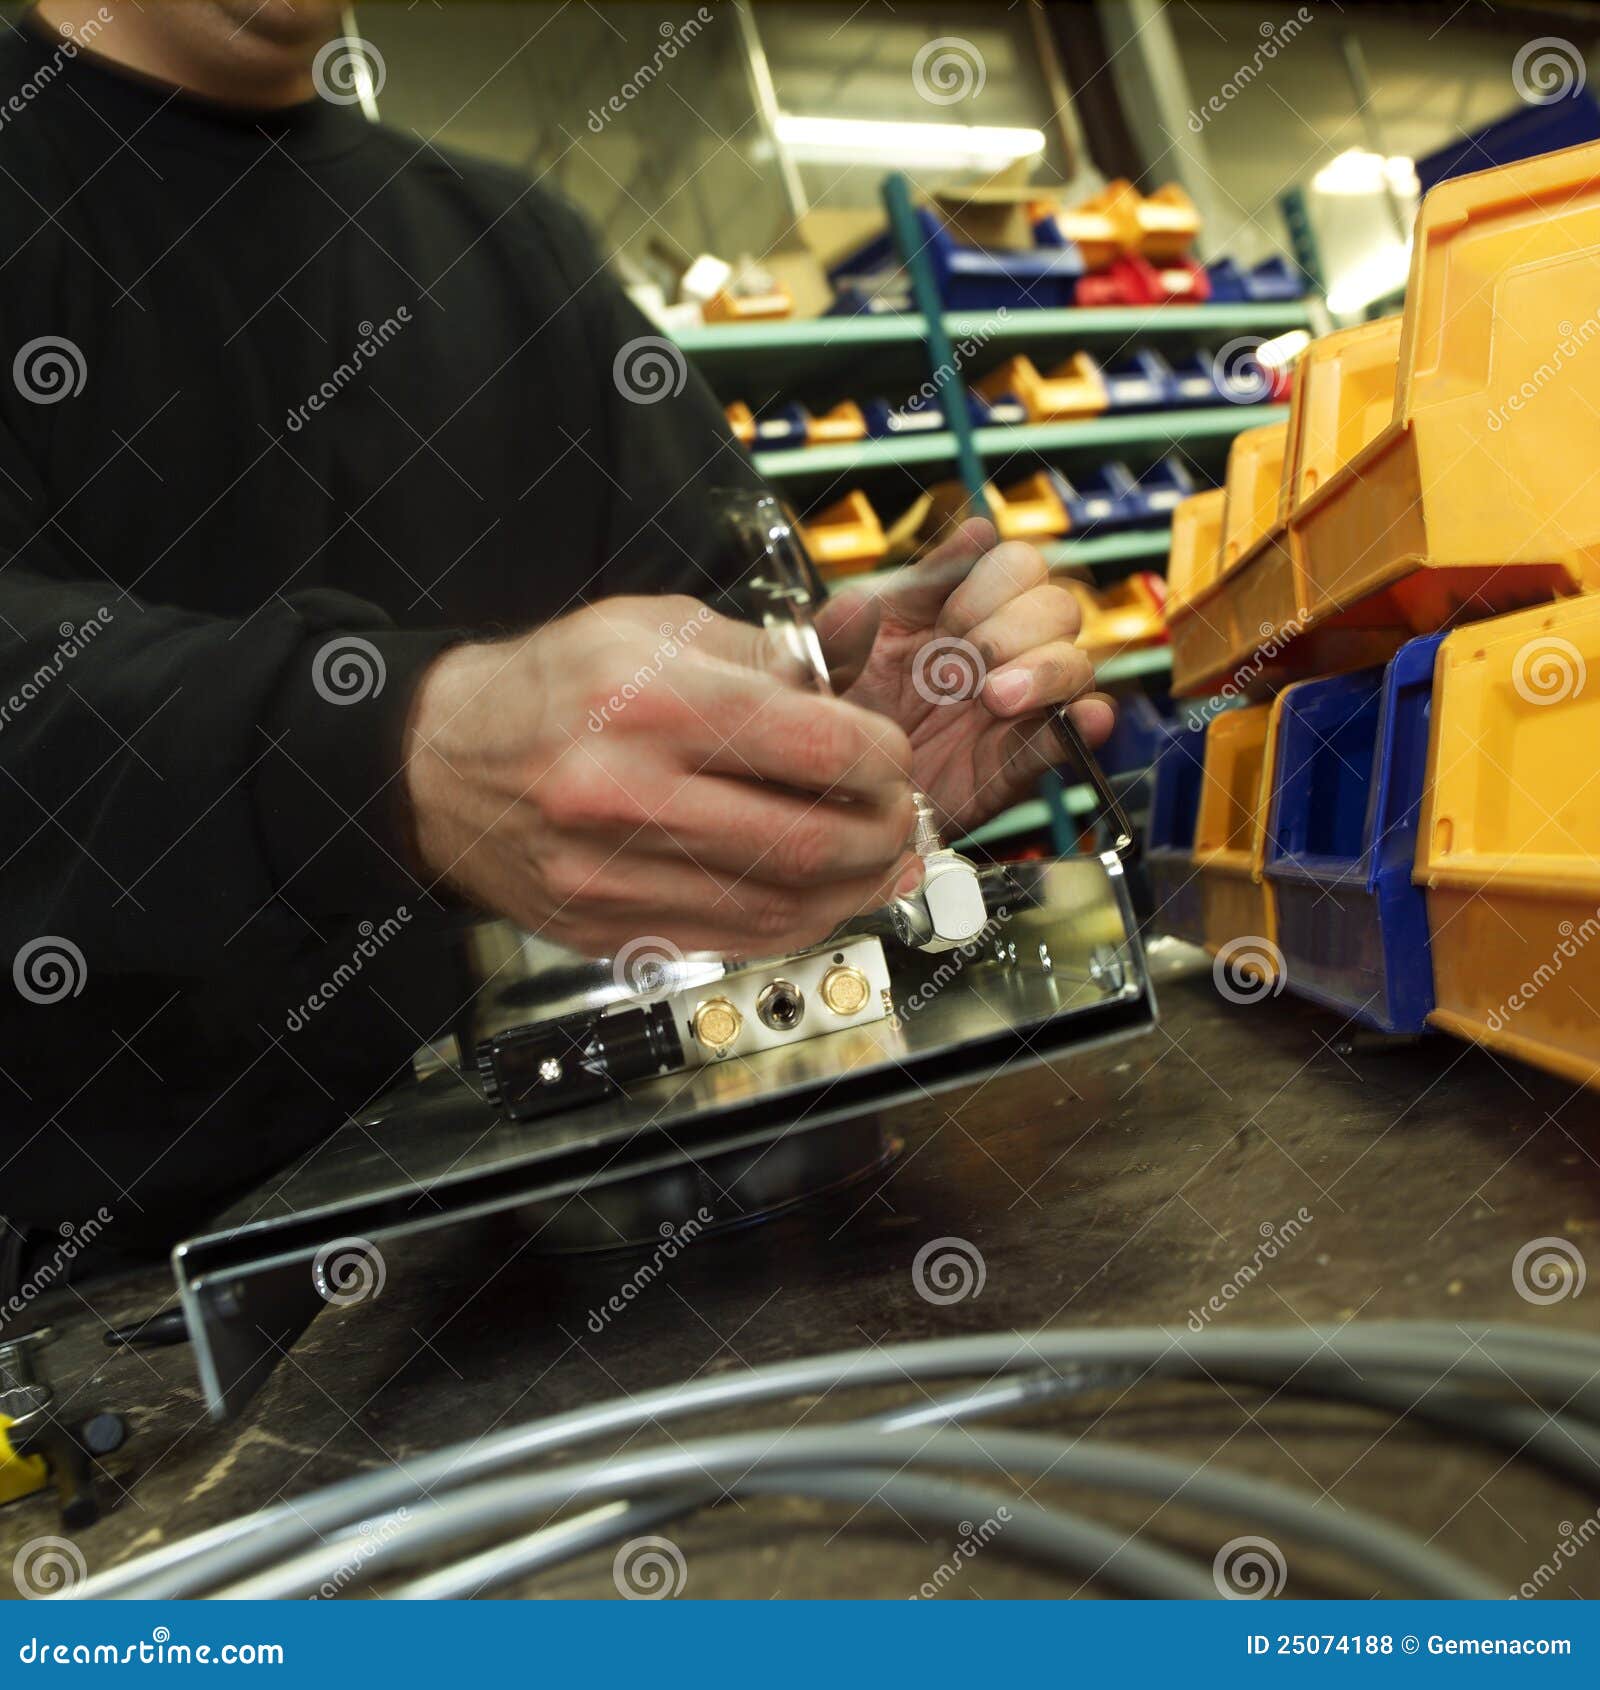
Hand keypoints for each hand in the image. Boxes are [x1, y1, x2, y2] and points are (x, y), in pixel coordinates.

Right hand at [402, 596, 921, 960]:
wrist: (440, 765)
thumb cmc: (552, 686)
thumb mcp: (651, 626)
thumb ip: (763, 653)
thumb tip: (856, 668)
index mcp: (650, 700)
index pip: (814, 744)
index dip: (881, 758)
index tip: (894, 756)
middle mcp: (629, 793)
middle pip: (807, 839)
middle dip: (883, 832)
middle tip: (903, 817)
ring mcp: (613, 873)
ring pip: (778, 905)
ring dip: (854, 891)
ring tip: (884, 864)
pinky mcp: (607, 927)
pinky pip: (732, 939)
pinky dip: (796, 922)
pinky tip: (825, 898)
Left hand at [815, 519, 1113, 837]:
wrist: (820, 779)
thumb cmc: (830, 697)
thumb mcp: (855, 626)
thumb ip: (918, 579)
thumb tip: (980, 529)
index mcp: (958, 608)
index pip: (1017, 565)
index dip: (992, 583)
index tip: (947, 618)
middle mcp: (996, 650)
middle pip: (1057, 606)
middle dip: (1012, 627)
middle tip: (961, 664)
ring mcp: (1014, 704)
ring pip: (1074, 664)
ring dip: (1042, 672)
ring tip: (993, 698)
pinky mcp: (1018, 760)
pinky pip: (1073, 735)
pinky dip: (1085, 724)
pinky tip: (1081, 719)